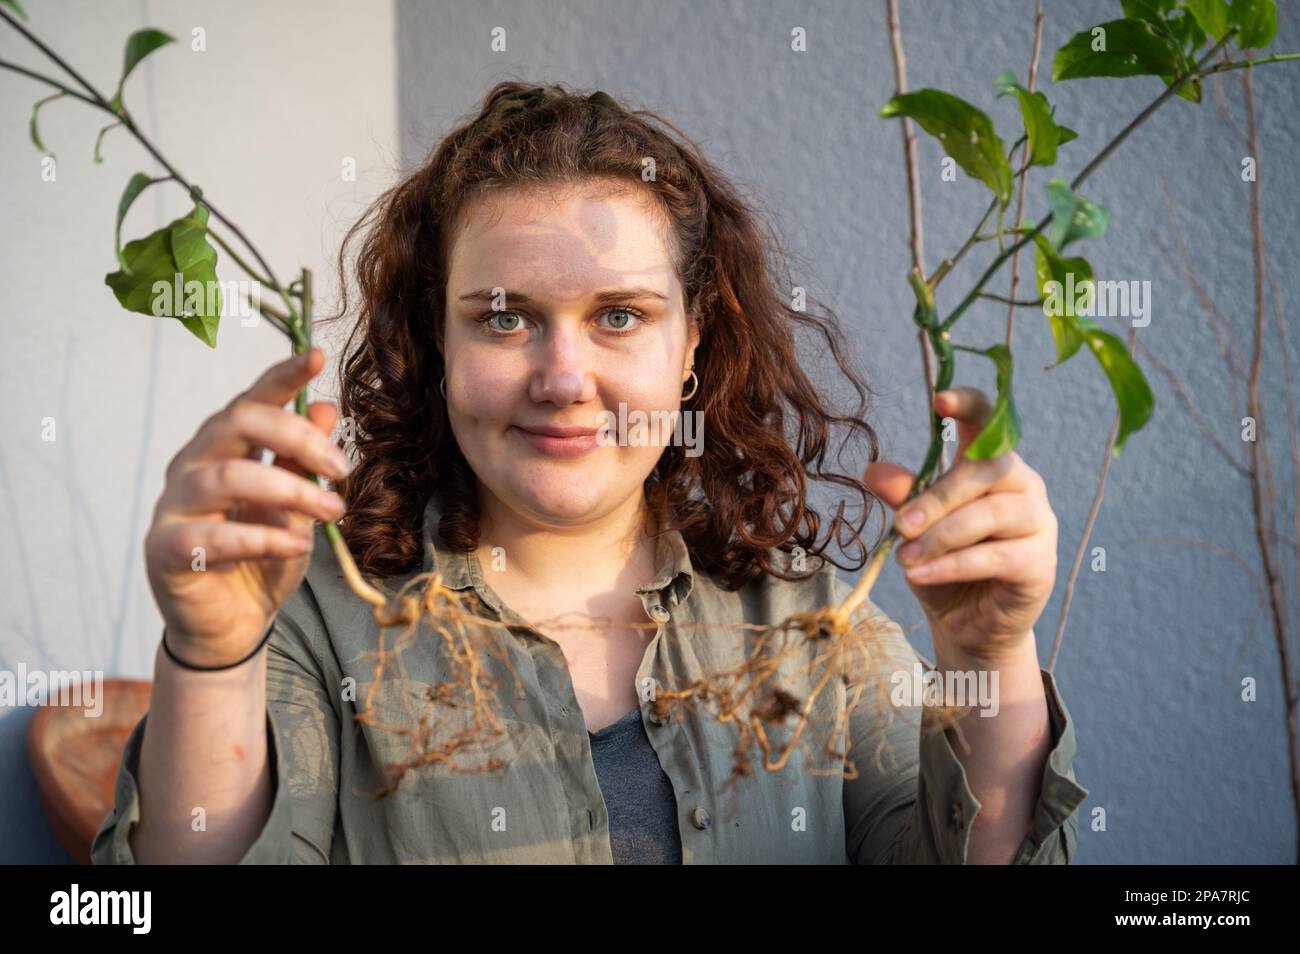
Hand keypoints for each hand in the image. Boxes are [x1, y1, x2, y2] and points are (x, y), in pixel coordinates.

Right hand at [144, 348, 349, 666]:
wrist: (232, 624)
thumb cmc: (263, 556)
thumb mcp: (296, 505)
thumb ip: (304, 461)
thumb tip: (325, 407)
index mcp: (223, 447)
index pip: (251, 401)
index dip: (282, 377)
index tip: (317, 355)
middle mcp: (193, 465)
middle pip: (238, 423)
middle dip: (298, 439)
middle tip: (341, 469)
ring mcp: (174, 506)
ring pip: (230, 476)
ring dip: (292, 491)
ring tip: (332, 511)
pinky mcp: (167, 550)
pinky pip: (217, 535)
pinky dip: (267, 538)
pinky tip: (300, 545)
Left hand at [862, 387, 1057, 661]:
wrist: (966, 626)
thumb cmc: (941, 566)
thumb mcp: (913, 529)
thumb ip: (903, 497)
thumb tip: (873, 471)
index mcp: (991, 465)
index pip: (990, 421)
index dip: (968, 404)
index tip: (938, 402)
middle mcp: (1023, 486)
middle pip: (989, 468)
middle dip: (938, 496)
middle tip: (900, 525)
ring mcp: (1038, 523)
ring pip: (993, 514)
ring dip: (942, 536)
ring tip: (905, 559)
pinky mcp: (1039, 563)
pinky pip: (995, 556)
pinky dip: (952, 565)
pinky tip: (920, 574)